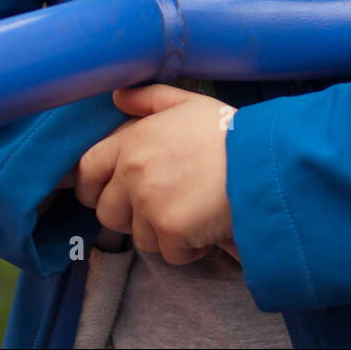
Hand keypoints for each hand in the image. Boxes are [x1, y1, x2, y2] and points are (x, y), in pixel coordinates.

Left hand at [74, 84, 241, 265]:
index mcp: (134, 141)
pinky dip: (189, 248)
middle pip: (108, 213)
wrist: (264, 159)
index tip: (106, 194)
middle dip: (132, 216)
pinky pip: (170, 253)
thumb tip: (117, 96)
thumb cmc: (231, 131)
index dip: (91, 186)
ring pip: (140, 237)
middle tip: (165, 206)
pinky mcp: (171, 230)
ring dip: (164, 233)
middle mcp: (134, 172)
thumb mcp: (191, 104)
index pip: (86, 168)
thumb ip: (151, 99)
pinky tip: (208, 227)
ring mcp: (150, 203)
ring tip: (195, 213)